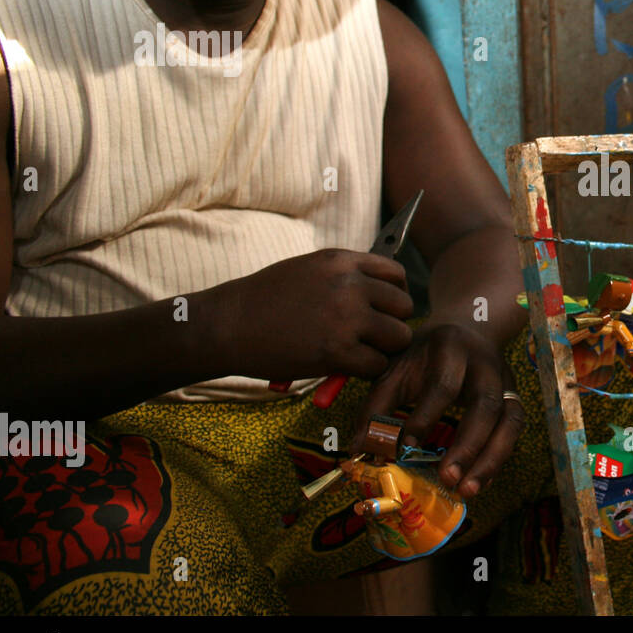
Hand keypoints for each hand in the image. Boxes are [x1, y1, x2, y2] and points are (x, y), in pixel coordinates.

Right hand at [210, 249, 414, 379]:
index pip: (396, 273)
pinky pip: (377, 365)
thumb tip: (381, 291)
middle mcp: (350, 285)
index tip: (382, 308)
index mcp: (342, 261)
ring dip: (384, 349)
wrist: (228, 324)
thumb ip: (346, 276)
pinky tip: (347, 366)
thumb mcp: (308, 269)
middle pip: (404, 306)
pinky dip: (366, 370)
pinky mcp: (337, 351)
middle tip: (372, 336)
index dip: (394, 293)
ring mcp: (346, 318)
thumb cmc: (264, 299)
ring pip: (399, 337)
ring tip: (361, 351)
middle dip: (392, 323)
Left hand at [354, 321, 524, 497]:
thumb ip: (376, 406)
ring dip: (491, 458)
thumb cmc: (424, 355)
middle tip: (447, 479)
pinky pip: (514, 430)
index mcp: (451, 348)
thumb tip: (358, 448)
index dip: (425, 417)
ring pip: (509, 420)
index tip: (406, 449)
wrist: (466, 328)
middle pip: (485, 405)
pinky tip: (480, 482)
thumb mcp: (395, 368)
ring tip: (468, 490)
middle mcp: (485, 364)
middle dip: (467, 445)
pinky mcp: (515, 397)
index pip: (442, 385)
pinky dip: (499, 458)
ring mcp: (506, 381)